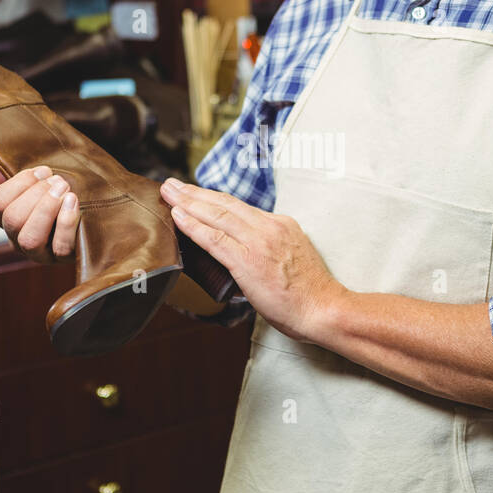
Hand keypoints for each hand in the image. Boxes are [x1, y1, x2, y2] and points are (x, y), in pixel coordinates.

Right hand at [0, 158, 79, 261]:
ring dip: (46, 209)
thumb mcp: (36, 182)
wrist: (98, 212)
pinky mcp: (64, 260)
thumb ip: (7, 174)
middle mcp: (19, 239)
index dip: (20, 183)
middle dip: (35, 195)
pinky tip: (74, 202)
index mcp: (9, 217)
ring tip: (65, 190)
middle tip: (58, 181)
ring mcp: (41, 253)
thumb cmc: (61, 195)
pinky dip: (66, 223)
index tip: (44, 170)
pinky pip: (60, 247)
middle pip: (12, 220)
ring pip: (30, 239)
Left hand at [159, 177, 340, 340]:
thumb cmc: (310, 294)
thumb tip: (246, 256)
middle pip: (224, 203)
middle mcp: (269, 226)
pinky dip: (193, 226)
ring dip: (187, 202)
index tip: (194, 193)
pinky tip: (177, 217)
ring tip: (168, 192)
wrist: (325, 308)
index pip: (239, 206)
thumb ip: (270, 250)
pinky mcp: (248, 261)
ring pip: (216, 215)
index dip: (213, 198)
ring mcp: (258, 242)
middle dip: (194, 192)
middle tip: (172, 184)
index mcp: (281, 224)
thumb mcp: (292, 256)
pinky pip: (214, 239)